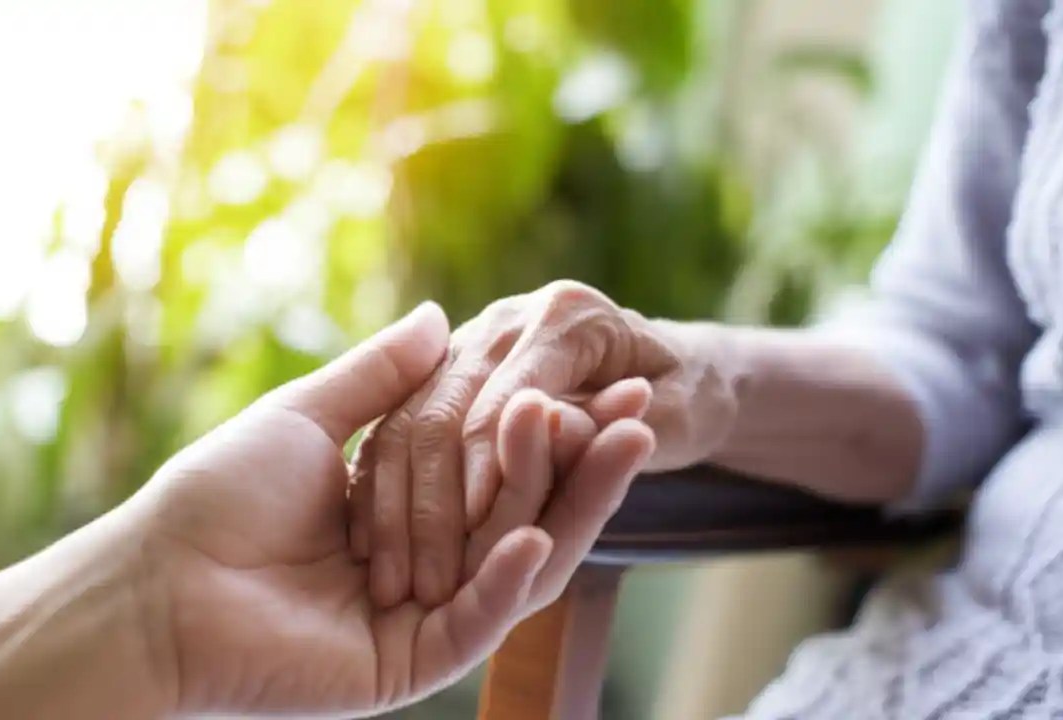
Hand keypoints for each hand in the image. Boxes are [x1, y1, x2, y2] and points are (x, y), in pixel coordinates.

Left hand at [121, 302, 654, 716]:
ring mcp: (422, 618)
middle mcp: (426, 565)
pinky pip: (475, 622)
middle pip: (523, 511)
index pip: (497, 465)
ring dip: (565, 507)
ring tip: (618, 444)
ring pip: (516, 565)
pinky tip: (536, 536)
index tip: (608, 379)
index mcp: (406, 511)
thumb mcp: (310, 418)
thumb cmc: (218, 497)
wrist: (160, 582)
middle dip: (582, 461)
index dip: (552, 425)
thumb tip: (443, 316)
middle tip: (640, 404)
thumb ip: (382, 376)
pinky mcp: (409, 665)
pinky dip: (508, 582)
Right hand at [352, 280, 739, 607]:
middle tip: (429, 575)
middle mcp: (506, 320)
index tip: (479, 530)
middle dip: (433, 496)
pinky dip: (380, 488)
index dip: (491, 466)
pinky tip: (375, 545)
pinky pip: (390, 426)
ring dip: (396, 502)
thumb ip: (613, 426)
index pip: (512, 397)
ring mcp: (466, 342)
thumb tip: (550, 427)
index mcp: (566, 316)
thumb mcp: (680, 415)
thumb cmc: (687, 397)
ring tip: (396, 576)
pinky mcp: (437, 373)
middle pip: (447, 406)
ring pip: (407, 418)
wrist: (668, 366)